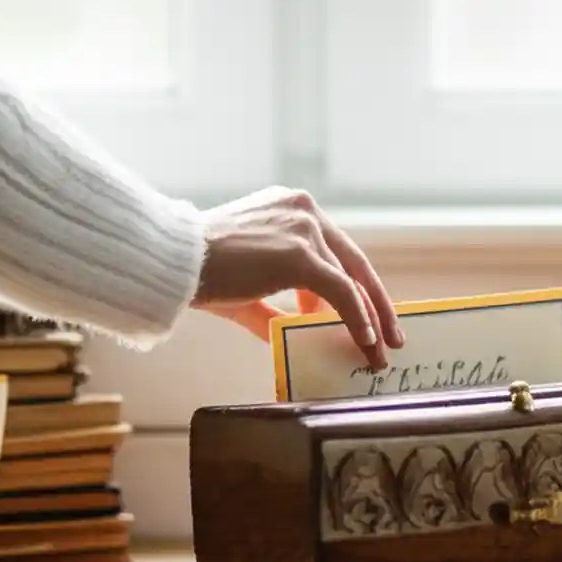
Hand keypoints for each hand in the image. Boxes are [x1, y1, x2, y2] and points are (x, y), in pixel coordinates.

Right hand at [190, 187, 402, 369]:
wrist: (170, 261)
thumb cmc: (198, 272)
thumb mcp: (245, 286)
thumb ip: (273, 305)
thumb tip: (289, 333)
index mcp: (291, 209)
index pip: (336, 250)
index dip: (356, 285)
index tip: (371, 314)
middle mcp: (303, 210)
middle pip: (354, 262)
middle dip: (376, 303)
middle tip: (391, 337)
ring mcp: (304, 229)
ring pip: (352, 280)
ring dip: (370, 320)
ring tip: (377, 351)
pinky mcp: (301, 254)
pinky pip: (341, 293)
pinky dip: (356, 320)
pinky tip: (366, 342)